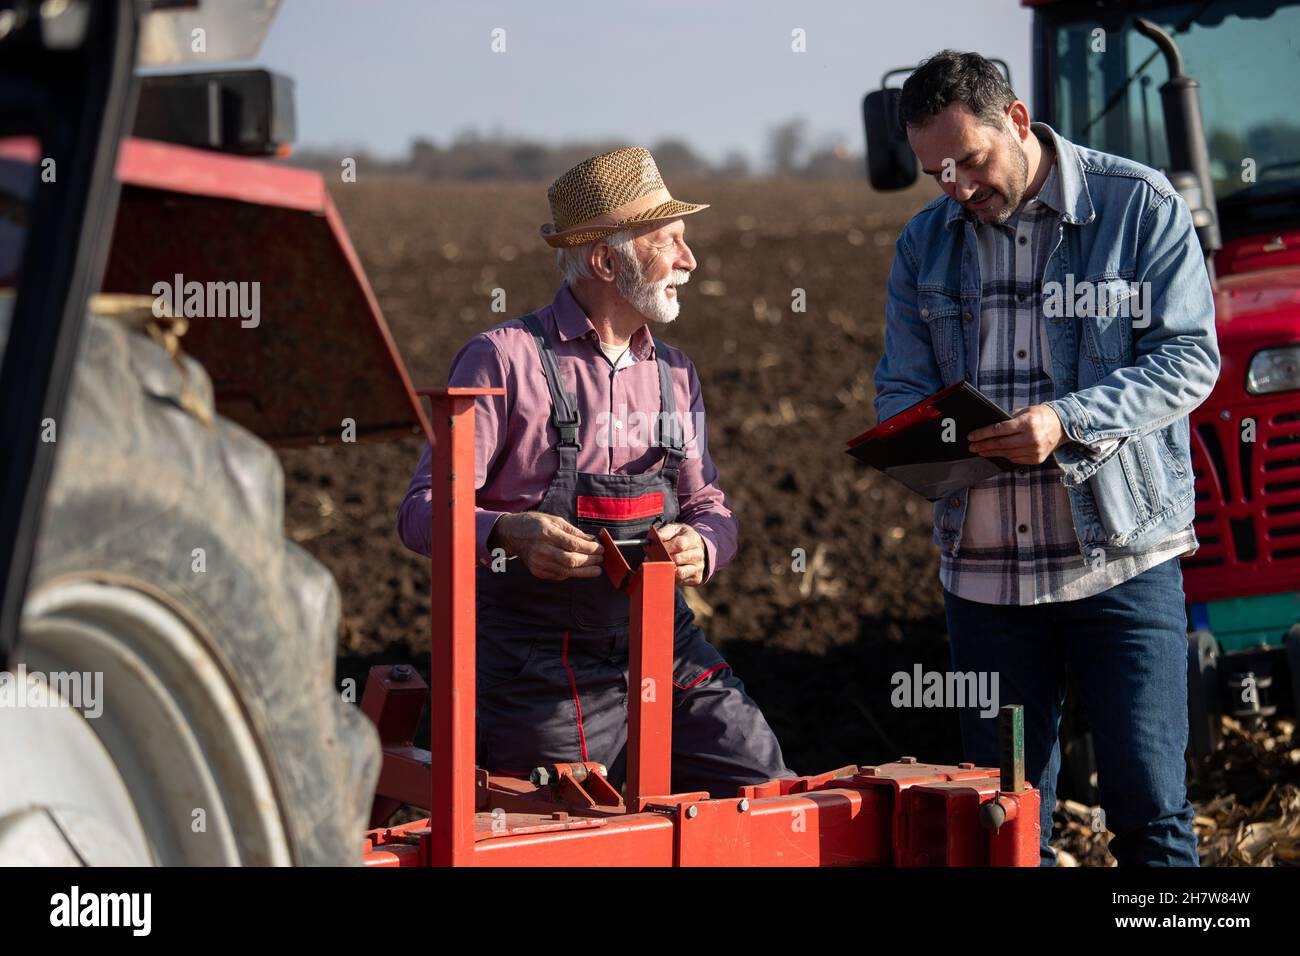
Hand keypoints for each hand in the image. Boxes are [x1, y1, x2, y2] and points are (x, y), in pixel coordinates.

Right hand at [490, 512, 604, 579]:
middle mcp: (541, 549)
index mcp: (546, 533)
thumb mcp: (555, 520)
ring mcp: (538, 563)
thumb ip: (574, 532)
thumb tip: (592, 540)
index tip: (601, 549)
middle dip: (589, 561)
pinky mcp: (537, 571)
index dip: (590, 549)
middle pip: (571, 560)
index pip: (573, 545)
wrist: (512, 534)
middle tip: (601, 559)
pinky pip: (559, 575)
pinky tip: (581, 570)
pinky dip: (572, 573)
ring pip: (566, 571)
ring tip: (596, 569)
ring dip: (584, 571)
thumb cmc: (535, 524)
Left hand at [656, 523, 706, 586]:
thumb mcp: (676, 530)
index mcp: (693, 539)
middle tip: (650, 558)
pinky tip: (665, 571)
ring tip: (656, 566)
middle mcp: (698, 554)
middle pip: (678, 559)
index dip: (666, 547)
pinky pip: (680, 581)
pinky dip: (670, 577)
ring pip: (679, 573)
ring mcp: (698, 567)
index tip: (655, 548)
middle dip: (662, 559)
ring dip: (665, 570)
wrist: (698, 548)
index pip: (680, 544)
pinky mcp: (696, 578)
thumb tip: (657, 536)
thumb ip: (665, 532)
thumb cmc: (684, 538)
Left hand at [967, 405, 1065, 464]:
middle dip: (983, 445)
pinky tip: (996, 453)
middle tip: (972, 446)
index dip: (983, 434)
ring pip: (1006, 453)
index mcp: (1027, 423)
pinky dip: (1004, 456)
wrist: (1063, 426)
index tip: (971, 436)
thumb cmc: (1041, 416)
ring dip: (991, 452)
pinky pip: (1015, 459)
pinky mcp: (1037, 459)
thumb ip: (1008, 419)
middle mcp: (1031, 437)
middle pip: (1001, 443)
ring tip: (980, 451)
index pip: (999, 429)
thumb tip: (989, 427)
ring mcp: (1035, 450)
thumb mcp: (1025, 411)